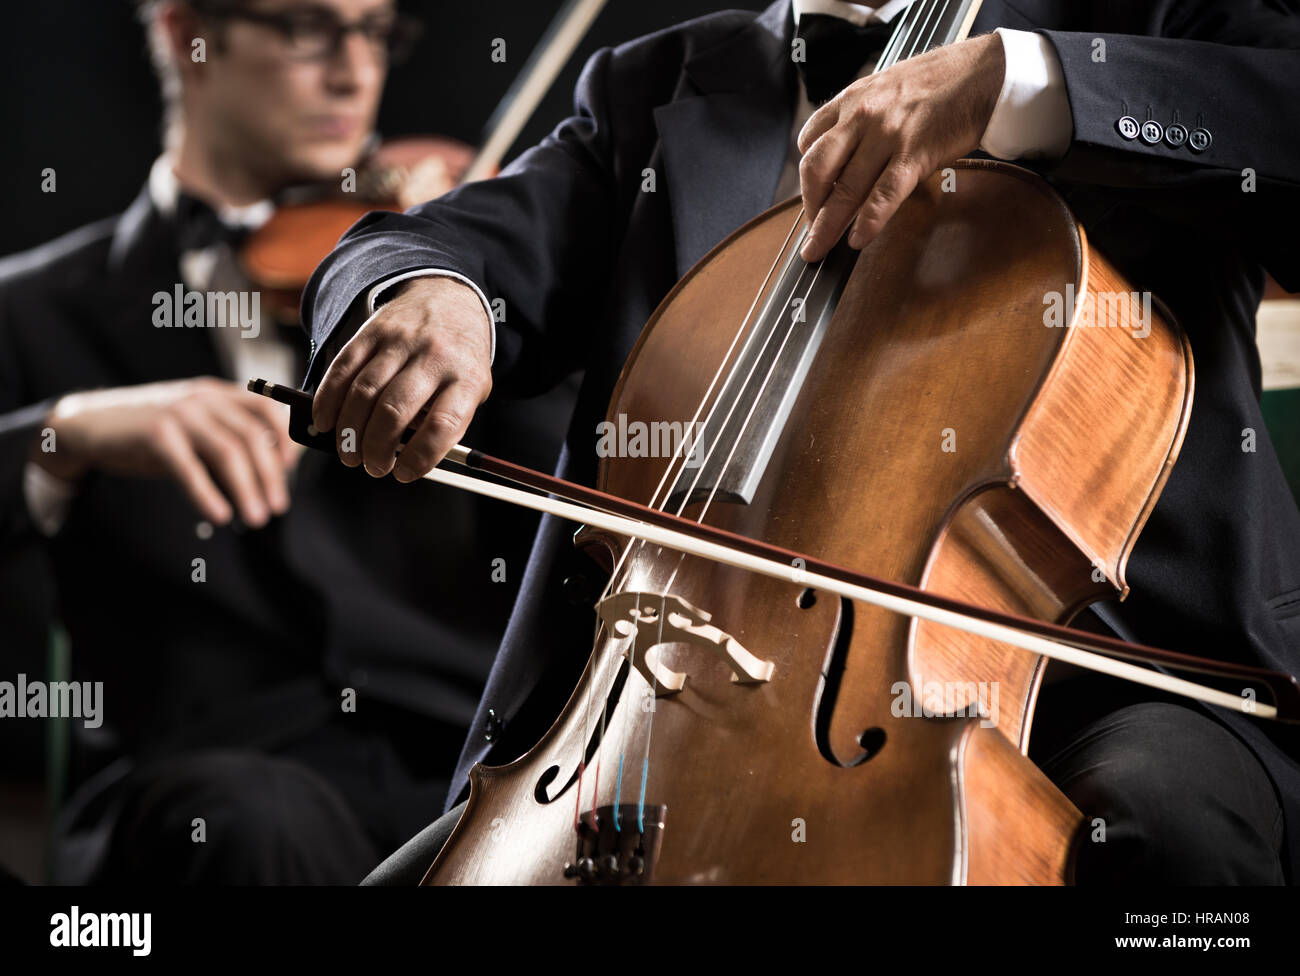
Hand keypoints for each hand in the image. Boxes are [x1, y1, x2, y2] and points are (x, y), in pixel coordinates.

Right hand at [32, 377, 295, 526]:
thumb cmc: (153, 431)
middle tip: (278, 507)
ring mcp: (180, 414)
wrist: (91, 424)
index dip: (286, 440)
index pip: (268, 409)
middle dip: (271, 476)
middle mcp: (204, 399)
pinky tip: (220, 515)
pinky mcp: (155, 434)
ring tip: (257, 517)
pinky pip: (189, 468)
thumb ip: (230, 440)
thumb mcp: (197, 427)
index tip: (293, 472)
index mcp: (220, 394)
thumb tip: (274, 474)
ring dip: (247, 489)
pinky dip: (207, 494)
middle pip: (252, 437)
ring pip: (228, 452)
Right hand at [311, 275, 492, 481]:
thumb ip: (445, 423)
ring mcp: (401, 341)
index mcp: (466, 378)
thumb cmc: (459, 360)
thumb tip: (402, 459)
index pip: (442, 424)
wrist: (450, 299)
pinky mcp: (373, 330)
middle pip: (395, 410)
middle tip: (372, 467)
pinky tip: (325, 421)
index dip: (419, 456)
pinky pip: (343, 367)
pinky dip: (328, 399)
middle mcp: (434, 356)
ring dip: (350, 431)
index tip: (403, 473)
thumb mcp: (471, 391)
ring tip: (350, 453)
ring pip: (364, 391)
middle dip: (376, 448)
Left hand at [796, 32, 1004, 262]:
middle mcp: (862, 116)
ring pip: (845, 188)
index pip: (809, 142)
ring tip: (818, 250)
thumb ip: (861, 119)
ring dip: (828, 226)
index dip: (807, 178)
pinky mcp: (915, 153)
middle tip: (810, 234)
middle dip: (810, 208)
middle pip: (817, 170)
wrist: (983, 72)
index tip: (812, 200)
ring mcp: (887, 135)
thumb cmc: (938, 83)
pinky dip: (868, 221)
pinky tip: (858, 240)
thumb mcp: (885, 88)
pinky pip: (884, 194)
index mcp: (851, 100)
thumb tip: (847, 159)